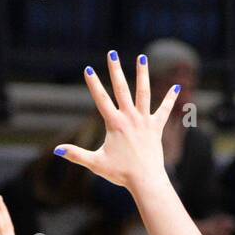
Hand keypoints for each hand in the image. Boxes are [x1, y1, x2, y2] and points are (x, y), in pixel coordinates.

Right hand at [55, 51, 180, 192]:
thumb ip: (76, 155)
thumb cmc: (120, 173)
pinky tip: (176, 87)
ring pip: (143, 93)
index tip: (88, 69)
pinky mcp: (156, 128)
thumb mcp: (95, 164)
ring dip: (142, 74)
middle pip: (122, 89)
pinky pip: (164, 111)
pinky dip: (170, 99)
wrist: (145, 180)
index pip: (101, 100)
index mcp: (115, 124)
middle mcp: (130, 118)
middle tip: (112, 53)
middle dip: (115, 70)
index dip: (93, 84)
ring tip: (142, 57)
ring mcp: (144, 121)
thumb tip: (57, 150)